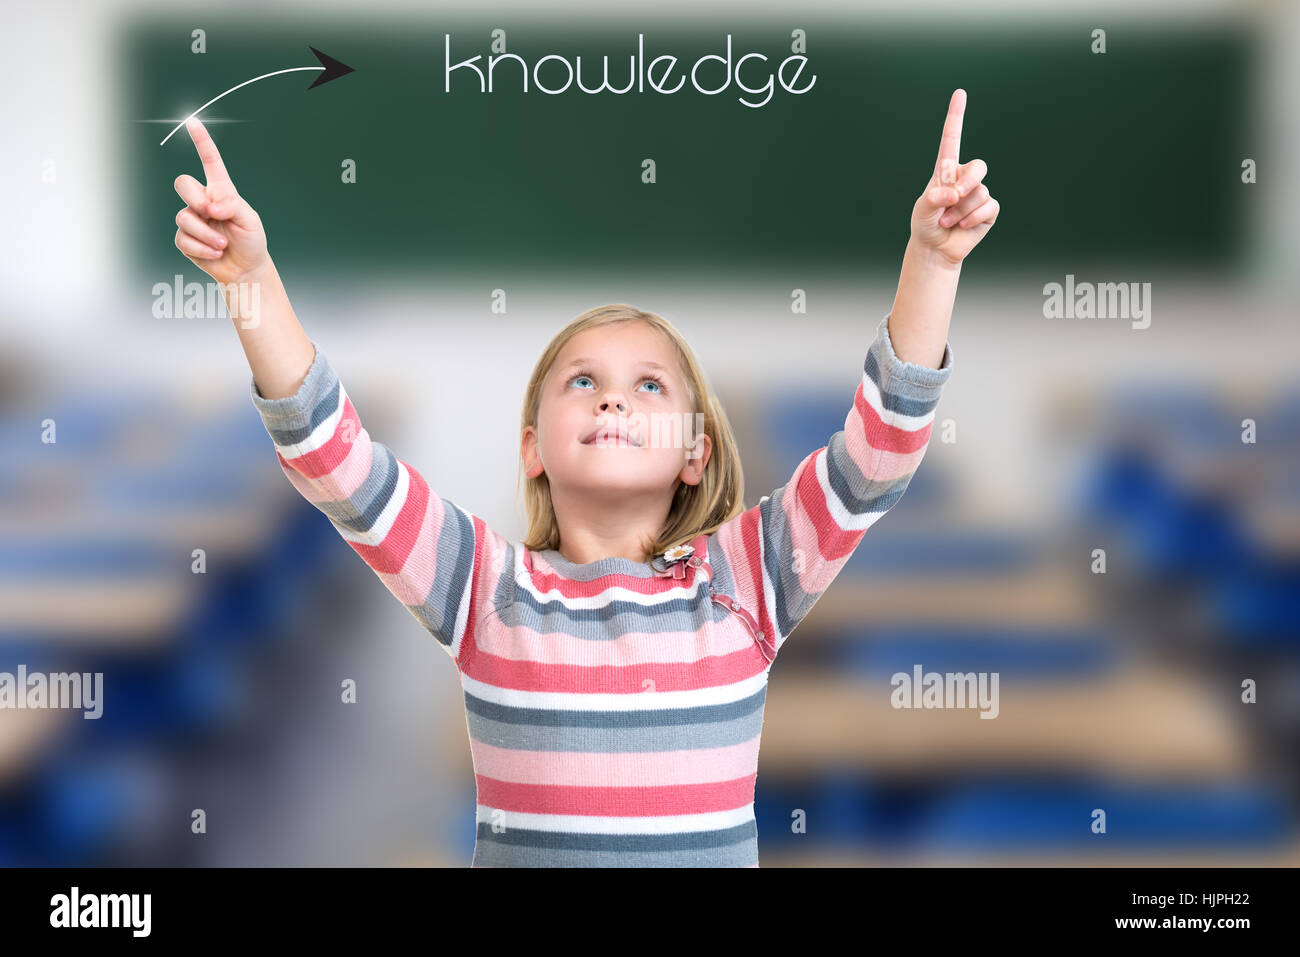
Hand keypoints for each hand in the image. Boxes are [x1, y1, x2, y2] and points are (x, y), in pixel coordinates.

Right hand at [173, 116, 268, 285]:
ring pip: (184, 216)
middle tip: (213, 214)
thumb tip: (210, 206)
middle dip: (196, 199)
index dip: (202, 142)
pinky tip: (216, 254)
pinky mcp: (185, 239)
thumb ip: (232, 206)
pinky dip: (202, 249)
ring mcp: (192, 219)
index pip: (210, 162)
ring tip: (224, 245)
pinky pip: (183, 239)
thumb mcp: (250, 220)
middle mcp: (203, 201)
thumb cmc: (251, 241)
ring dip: (207, 234)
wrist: (246, 270)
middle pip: (182, 183)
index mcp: (221, 191)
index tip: (192, 122)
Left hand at [910, 89, 998, 266]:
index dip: (956, 116)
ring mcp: (978, 192)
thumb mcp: (922, 209)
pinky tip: (962, 226)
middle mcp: (964, 177)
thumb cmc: (925, 223)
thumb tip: (954, 194)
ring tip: (948, 220)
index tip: (960, 93)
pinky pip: (988, 208)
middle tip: (952, 200)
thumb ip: (933, 198)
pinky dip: (973, 219)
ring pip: (979, 193)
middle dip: (967, 184)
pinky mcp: (989, 210)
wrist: (935, 248)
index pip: (952, 139)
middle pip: (979, 167)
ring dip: (960, 211)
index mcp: (946, 170)